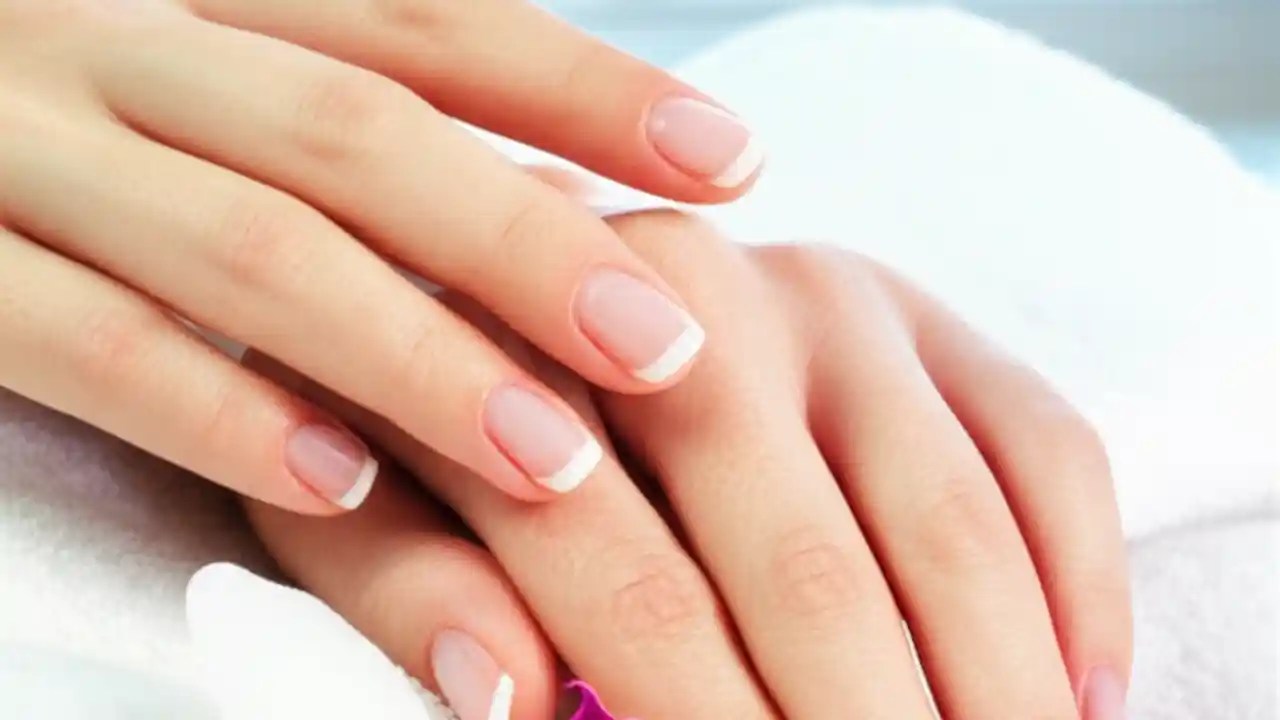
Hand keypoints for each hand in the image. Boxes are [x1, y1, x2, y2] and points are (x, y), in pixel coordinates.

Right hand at [0, 0, 760, 512]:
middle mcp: (114, 40)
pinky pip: (82, 343)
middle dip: (525, 243)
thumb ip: (335, 111)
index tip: (735, 161)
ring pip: (249, 246)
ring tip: (553, 460)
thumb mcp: (202, 76)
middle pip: (360, 132)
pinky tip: (344, 483)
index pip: (429, 22)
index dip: (586, 88)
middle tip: (668, 343)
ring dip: (415, 357)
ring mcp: (13, 149)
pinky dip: (221, 412)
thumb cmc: (73, 121)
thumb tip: (545, 195)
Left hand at [247, 212, 1130, 718]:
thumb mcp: (385, 500)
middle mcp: (708, 297)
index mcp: (550, 340)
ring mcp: (843, 300)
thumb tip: (509, 694)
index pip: (623, 580)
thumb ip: (417, 589)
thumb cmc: (461, 427)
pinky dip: (1081, 591)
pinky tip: (1082, 704)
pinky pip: (1052, 452)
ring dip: (987, 693)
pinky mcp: (942, 321)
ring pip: (950, 530)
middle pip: (809, 575)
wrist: (561, 293)